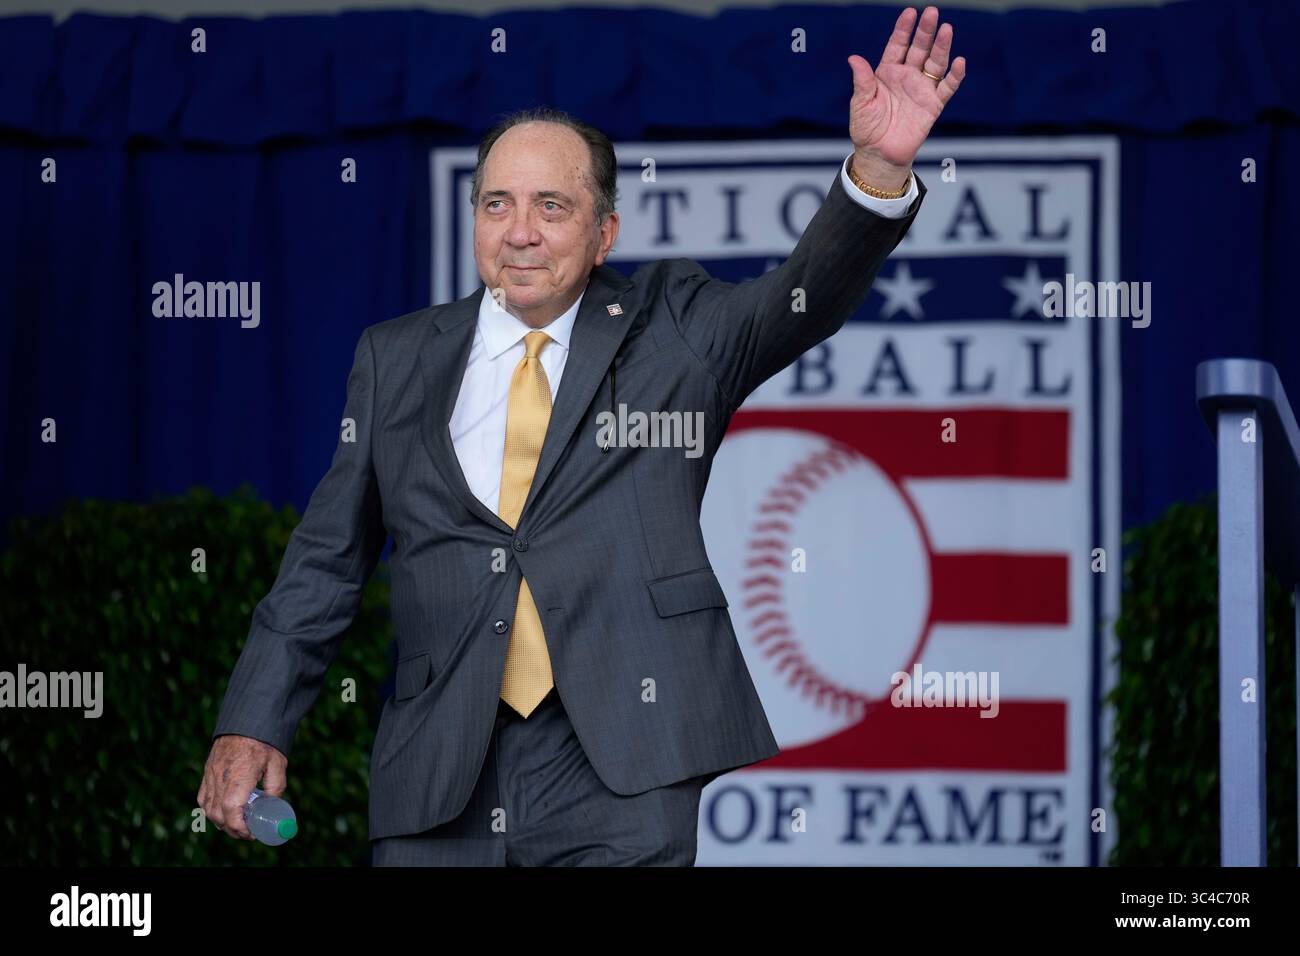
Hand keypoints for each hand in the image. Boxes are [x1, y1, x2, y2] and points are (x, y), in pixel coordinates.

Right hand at [197, 735, 287, 840]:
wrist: (245, 719)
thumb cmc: (263, 740)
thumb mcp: (278, 763)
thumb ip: (276, 786)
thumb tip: (273, 805)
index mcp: (240, 774)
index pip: (230, 808)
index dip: (238, 826)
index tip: (250, 832)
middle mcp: (221, 777)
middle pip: (218, 814)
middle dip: (232, 828)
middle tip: (247, 831)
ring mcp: (211, 774)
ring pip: (208, 808)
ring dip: (221, 821)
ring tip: (237, 823)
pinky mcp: (207, 772)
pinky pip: (203, 798)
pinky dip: (210, 809)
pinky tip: (223, 811)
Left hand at [848, 5, 966, 190]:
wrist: (879, 155)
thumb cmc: (867, 129)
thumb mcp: (860, 104)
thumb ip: (862, 81)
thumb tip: (854, 58)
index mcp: (887, 73)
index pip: (897, 45)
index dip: (904, 29)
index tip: (910, 12)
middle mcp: (907, 77)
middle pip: (919, 49)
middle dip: (926, 31)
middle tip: (932, 13)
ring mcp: (921, 89)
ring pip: (935, 63)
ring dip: (942, 47)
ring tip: (947, 29)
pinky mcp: (933, 105)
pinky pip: (947, 87)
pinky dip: (954, 75)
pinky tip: (959, 62)